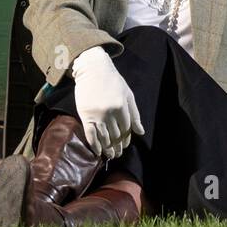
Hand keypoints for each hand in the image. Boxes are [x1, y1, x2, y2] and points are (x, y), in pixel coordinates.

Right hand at [70, 45, 143, 159]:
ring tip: (110, 155)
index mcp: (122, 107)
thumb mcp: (128, 95)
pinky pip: (90, 134)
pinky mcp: (85, 115)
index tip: (125, 145)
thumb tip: (140, 132)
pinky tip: (98, 152)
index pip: (126, 128)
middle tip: (118, 154)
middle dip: (117, 146)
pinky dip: (94, 145)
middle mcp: (110, 113)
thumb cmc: (113, 81)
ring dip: (108, 148)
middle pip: (115, 135)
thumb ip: (134, 114)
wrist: (92, 70)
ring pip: (104, 137)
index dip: (126, 138)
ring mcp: (97, 115)